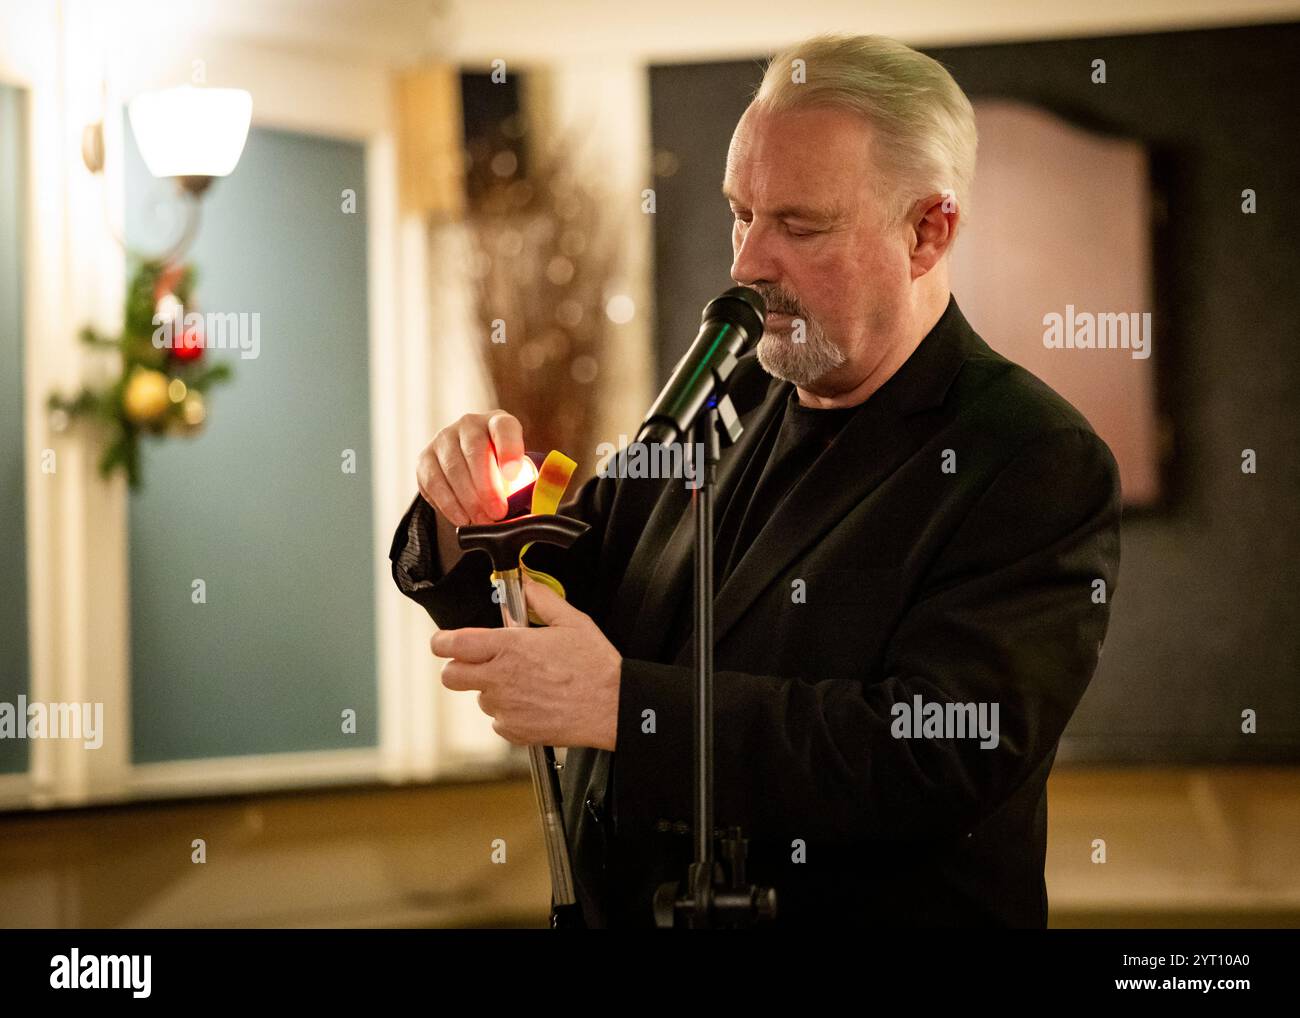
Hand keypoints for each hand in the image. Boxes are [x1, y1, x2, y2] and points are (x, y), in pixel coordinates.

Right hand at [416, 410, 526, 525]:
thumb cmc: (500, 471)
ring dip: (468, 500)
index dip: (509, 450)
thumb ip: (522, 484)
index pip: (504, 427)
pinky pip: (433, 483)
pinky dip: (449, 504)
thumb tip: (523, 508)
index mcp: (497, 422)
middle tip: (498, 513)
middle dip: (486, 486)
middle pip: (475, 450)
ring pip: (452, 468)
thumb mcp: (518, 471)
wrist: (470, 467)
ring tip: (481, 520)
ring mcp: (443, 439)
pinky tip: (462, 519)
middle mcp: (469, 424)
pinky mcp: (424, 458)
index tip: (513, 475)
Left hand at [431, 575, 622, 749]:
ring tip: (524, 683)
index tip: (445, 641)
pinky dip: (509, 713)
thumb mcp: (572, 621)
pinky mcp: (514, 730)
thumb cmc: (595, 667)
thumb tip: (527, 586)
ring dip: (491, 690)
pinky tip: (533, 702)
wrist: (612, 707)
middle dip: (459, 668)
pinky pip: (498, 720)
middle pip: (450, 676)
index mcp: (510, 647)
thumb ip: (542, 600)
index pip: (452, 644)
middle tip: (479, 662)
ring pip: (478, 698)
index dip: (442, 642)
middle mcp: (500, 678)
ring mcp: (505, 708)